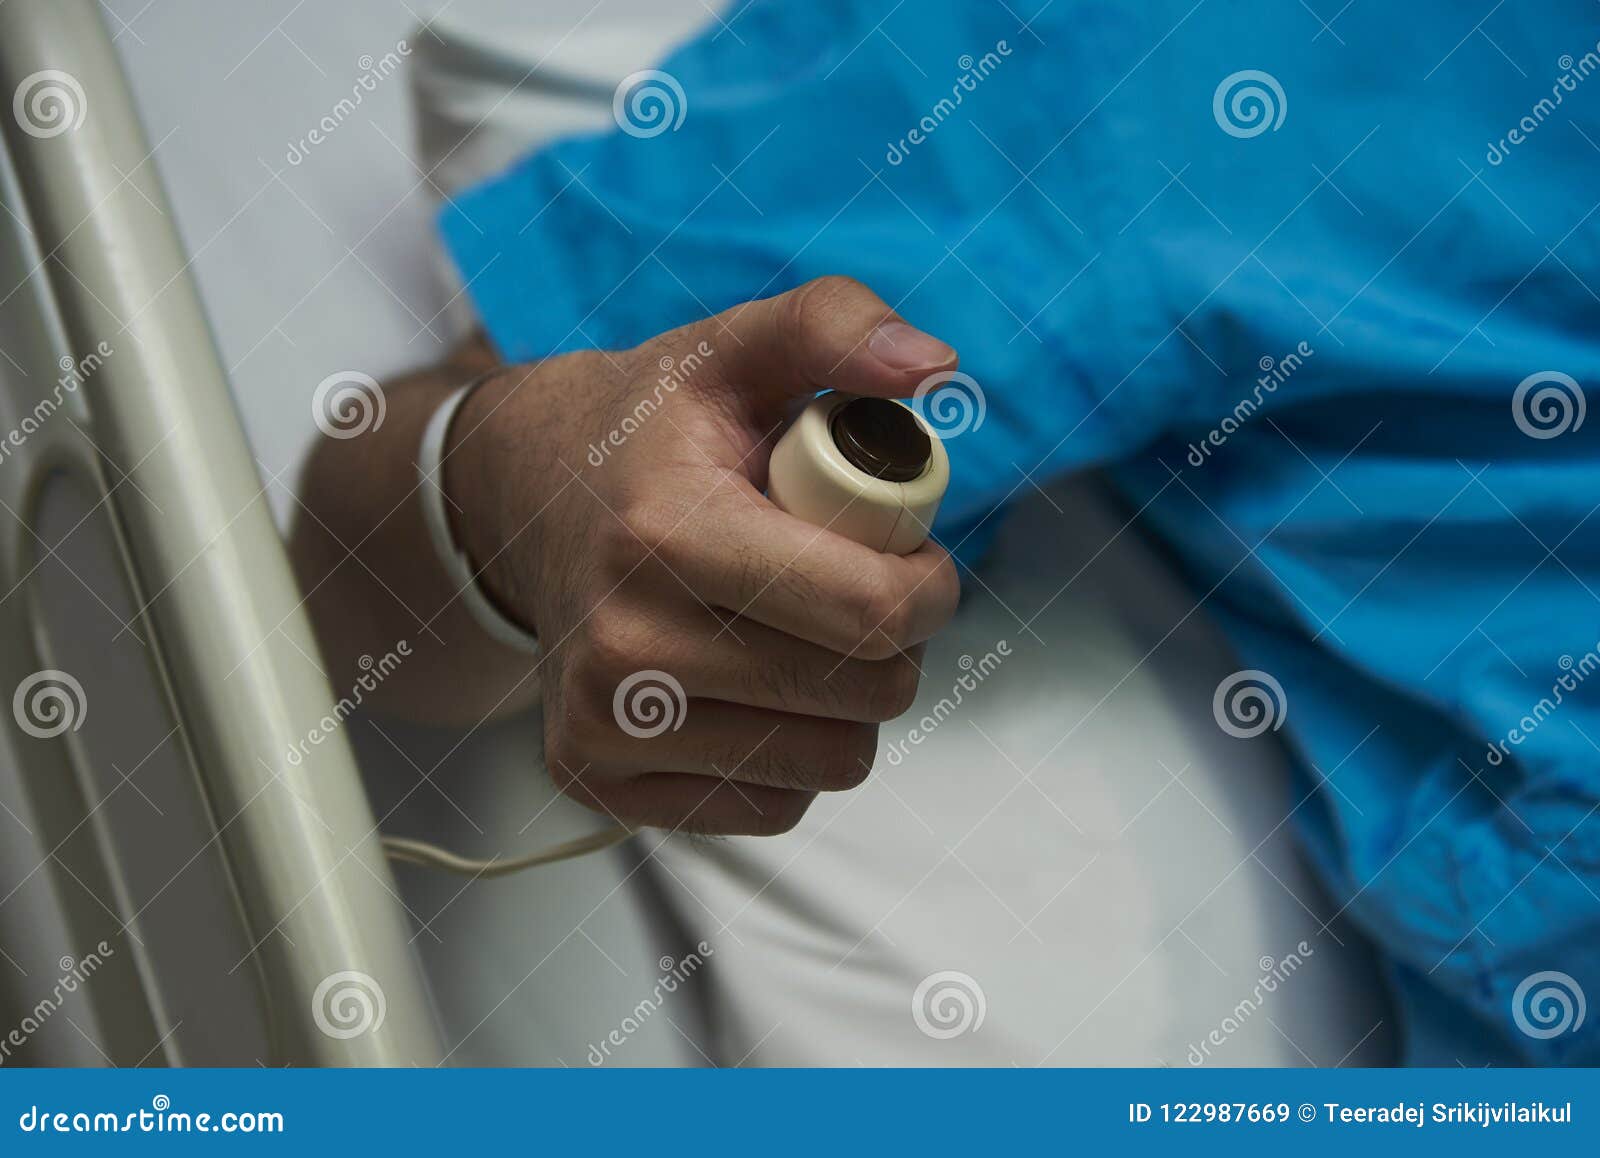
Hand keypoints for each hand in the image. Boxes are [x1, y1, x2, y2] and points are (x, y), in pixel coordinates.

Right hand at [443, 277, 961, 834]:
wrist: (525, 507)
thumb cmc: (652, 432)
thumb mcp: (734, 349)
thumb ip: (835, 325)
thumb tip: (933, 364)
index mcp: (664, 531)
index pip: (869, 613)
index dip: (929, 589)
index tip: (916, 559)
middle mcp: (623, 647)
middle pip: (865, 695)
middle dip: (893, 642)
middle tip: (851, 588)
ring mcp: (605, 729)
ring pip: (833, 762)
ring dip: (846, 700)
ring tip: (798, 630)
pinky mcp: (602, 786)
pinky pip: (777, 804)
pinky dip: (792, 749)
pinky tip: (751, 682)